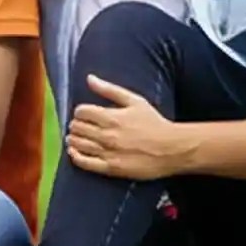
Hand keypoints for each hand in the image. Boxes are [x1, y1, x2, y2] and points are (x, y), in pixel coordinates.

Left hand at [66, 74, 189, 179]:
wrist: (172, 149)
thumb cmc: (154, 123)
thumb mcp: (135, 101)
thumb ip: (109, 89)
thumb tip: (89, 78)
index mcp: (111, 117)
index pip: (81, 112)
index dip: (80, 112)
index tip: (84, 115)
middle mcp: (107, 135)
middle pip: (77, 128)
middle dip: (76, 125)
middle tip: (80, 126)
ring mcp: (108, 152)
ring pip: (77, 144)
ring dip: (73, 139)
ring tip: (76, 138)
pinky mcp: (111, 168)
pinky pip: (84, 163)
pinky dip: (75, 157)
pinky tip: (73, 152)